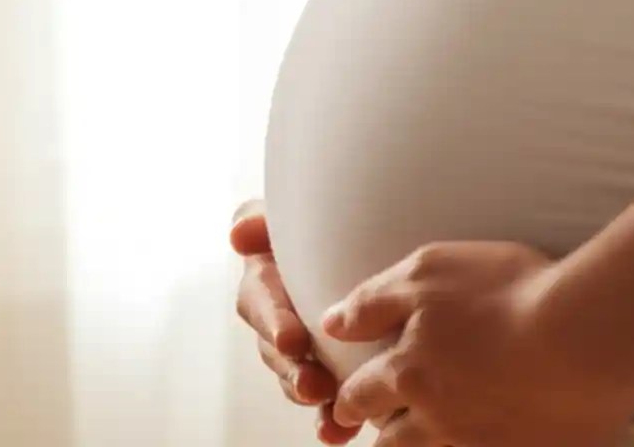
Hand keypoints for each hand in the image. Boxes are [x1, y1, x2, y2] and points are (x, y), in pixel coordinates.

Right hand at [230, 199, 361, 444]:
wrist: (394, 232)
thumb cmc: (348, 213)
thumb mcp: (311, 209)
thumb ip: (269, 219)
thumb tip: (240, 233)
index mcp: (270, 269)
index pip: (257, 295)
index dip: (271, 319)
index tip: (292, 339)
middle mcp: (280, 306)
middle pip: (274, 346)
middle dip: (292, 369)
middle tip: (315, 384)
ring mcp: (305, 340)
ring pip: (296, 375)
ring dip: (309, 394)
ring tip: (333, 413)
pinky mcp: (332, 363)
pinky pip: (326, 397)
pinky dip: (330, 419)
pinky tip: (340, 434)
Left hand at [323, 241, 633, 446]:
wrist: (588, 336)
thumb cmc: (510, 293)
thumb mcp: (430, 271)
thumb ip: (374, 299)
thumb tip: (331, 323)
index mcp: (407, 375)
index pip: (358, 398)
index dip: (350, 400)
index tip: (348, 404)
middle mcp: (435, 423)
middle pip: (391, 444)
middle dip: (386, 435)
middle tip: (389, 427)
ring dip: (427, 446)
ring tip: (438, 435)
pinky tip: (490, 437)